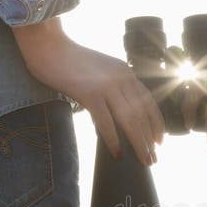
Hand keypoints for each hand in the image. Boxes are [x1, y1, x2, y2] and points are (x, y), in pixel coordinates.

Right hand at [12, 17, 164, 164]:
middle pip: (142, 114)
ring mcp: (107, 85)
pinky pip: (106, 122)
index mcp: (125, 71)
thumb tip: (118, 111)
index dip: (156, 122)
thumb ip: (112, 85)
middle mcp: (121, 77)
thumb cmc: (68, 60)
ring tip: (144, 160)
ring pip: (130, 120)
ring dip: (139, 143)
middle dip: (150, 139)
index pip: (148, 100)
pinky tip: (118, 154)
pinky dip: (114, 140)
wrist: (47, 45)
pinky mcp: (90, 94)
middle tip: (153, 159)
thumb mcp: (100, 69)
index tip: (159, 140)